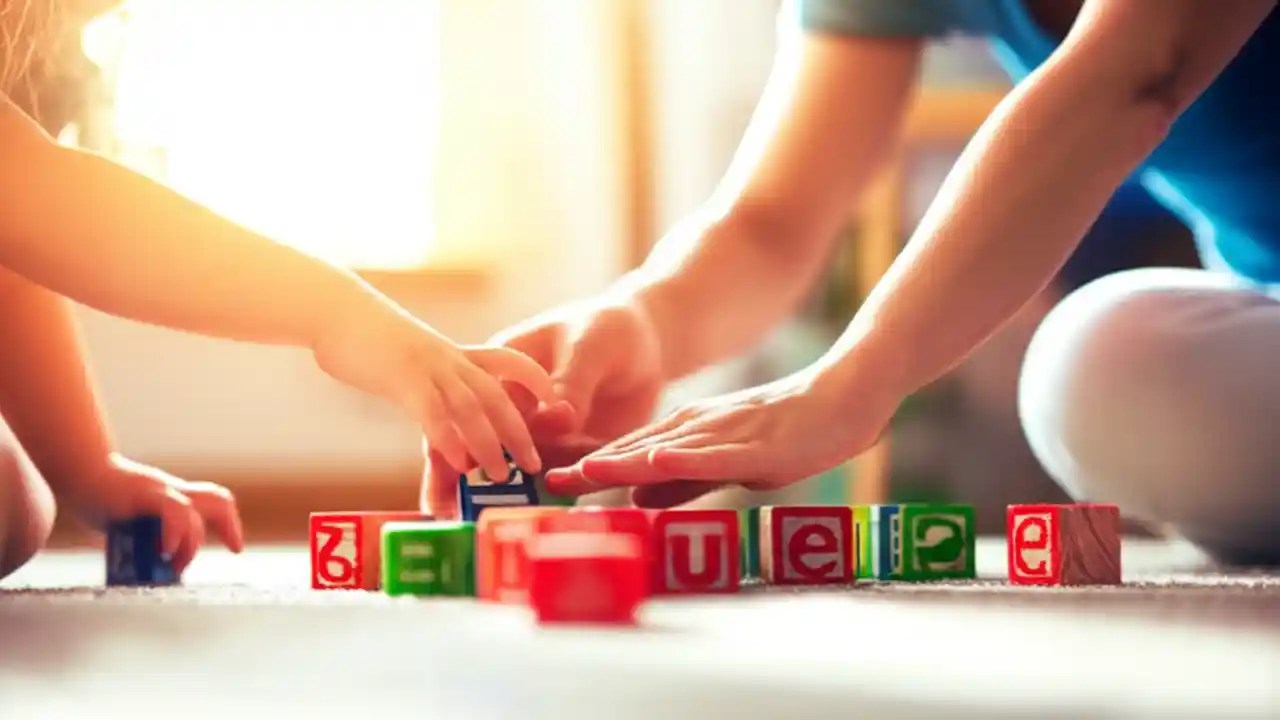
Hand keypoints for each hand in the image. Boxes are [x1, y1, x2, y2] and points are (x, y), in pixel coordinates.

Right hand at [60, 453, 243, 572]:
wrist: (78, 472)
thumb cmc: (102, 500)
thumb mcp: (130, 523)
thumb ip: (143, 541)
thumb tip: (147, 573)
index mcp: (174, 497)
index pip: (215, 503)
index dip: (230, 525)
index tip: (236, 547)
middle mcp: (172, 490)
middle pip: (217, 500)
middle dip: (228, 527)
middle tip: (226, 551)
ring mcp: (159, 490)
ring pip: (194, 511)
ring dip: (189, 543)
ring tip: (172, 560)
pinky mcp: (142, 492)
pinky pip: (172, 509)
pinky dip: (176, 532)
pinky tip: (165, 548)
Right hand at [312, 295, 562, 480]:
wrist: (333, 309)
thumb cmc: (366, 335)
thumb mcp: (410, 354)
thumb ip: (430, 379)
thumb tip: (437, 404)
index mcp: (454, 353)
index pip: (508, 361)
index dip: (534, 381)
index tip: (553, 405)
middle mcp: (449, 359)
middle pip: (497, 394)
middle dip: (519, 432)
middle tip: (535, 464)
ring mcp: (427, 367)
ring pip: (471, 406)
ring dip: (489, 443)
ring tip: (502, 475)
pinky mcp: (402, 378)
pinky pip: (433, 411)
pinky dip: (449, 437)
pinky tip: (458, 462)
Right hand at [417, 298, 665, 515]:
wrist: (651, 340)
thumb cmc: (608, 327)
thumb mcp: (589, 344)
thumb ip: (574, 380)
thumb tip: (558, 417)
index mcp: (506, 369)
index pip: (475, 404)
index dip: (457, 432)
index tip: (453, 464)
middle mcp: (519, 404)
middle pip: (483, 441)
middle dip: (462, 476)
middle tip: (447, 511)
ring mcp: (545, 431)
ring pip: (516, 467)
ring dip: (498, 494)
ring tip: (475, 525)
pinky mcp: (575, 450)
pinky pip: (561, 475)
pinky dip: (549, 494)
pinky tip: (538, 515)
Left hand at [545, 366, 898, 507]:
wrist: (844, 397)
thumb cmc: (790, 432)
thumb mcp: (727, 461)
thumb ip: (684, 480)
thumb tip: (637, 498)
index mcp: (688, 433)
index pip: (628, 453)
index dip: (587, 468)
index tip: (545, 483)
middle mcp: (697, 429)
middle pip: (634, 449)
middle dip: (587, 467)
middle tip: (541, 479)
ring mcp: (724, 435)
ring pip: (664, 449)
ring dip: (620, 460)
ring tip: (578, 471)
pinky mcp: (755, 445)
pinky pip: (713, 453)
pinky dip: (681, 458)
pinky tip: (652, 462)